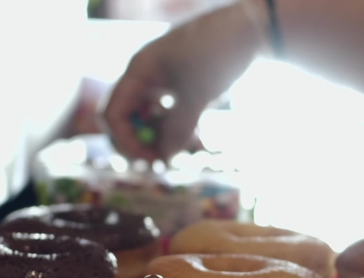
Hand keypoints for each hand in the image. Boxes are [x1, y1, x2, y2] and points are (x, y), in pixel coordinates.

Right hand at [103, 0, 268, 161]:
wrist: (251, 28)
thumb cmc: (219, 52)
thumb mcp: (198, 93)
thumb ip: (178, 127)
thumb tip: (164, 157)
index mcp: (139, 71)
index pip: (113, 113)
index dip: (124, 141)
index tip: (147, 159)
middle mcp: (145, 76)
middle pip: (127, 119)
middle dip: (141, 143)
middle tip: (163, 163)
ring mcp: (161, 80)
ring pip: (149, 119)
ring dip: (162, 138)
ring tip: (187, 147)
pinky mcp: (179, 85)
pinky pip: (167, 114)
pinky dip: (176, 128)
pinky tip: (195, 135)